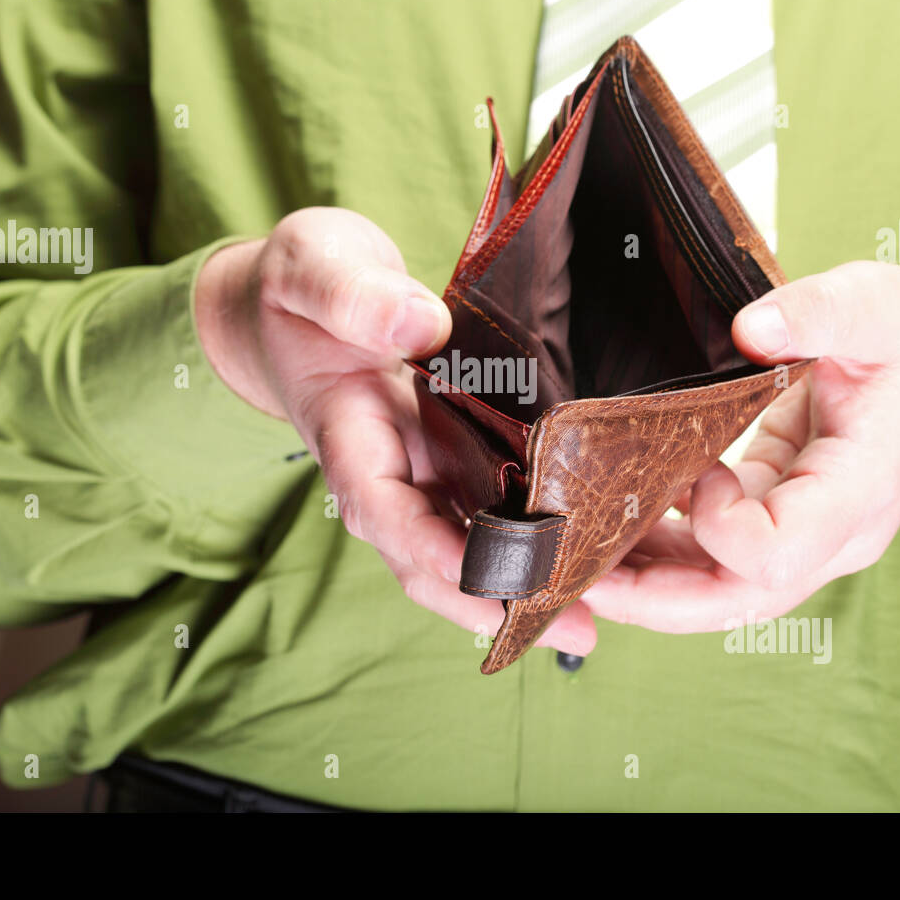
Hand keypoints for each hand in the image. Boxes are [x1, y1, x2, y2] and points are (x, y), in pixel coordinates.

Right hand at [194, 207, 596, 654]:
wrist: (300, 295)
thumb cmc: (301, 283)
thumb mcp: (314, 269)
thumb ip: (356, 298)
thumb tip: (421, 325)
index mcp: (350, 437)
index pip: (388, 511)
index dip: (438, 552)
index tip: (491, 579)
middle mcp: (390, 471)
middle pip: (435, 557)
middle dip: (496, 598)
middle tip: (578, 630)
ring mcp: (424, 468)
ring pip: (471, 543)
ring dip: (525, 582)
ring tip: (599, 615)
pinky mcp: (457, 453)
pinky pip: (495, 506)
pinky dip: (536, 534)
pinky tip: (593, 552)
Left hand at [581, 261, 899, 631]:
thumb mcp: (875, 305)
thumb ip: (818, 312)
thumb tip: (751, 327)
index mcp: (856, 493)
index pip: (775, 557)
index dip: (718, 524)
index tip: (693, 466)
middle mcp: (832, 536)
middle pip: (736, 600)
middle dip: (652, 598)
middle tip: (576, 576)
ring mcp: (805, 536)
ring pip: (720, 590)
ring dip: (646, 583)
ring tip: (576, 557)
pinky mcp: (778, 517)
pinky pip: (716, 556)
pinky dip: (663, 550)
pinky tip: (615, 524)